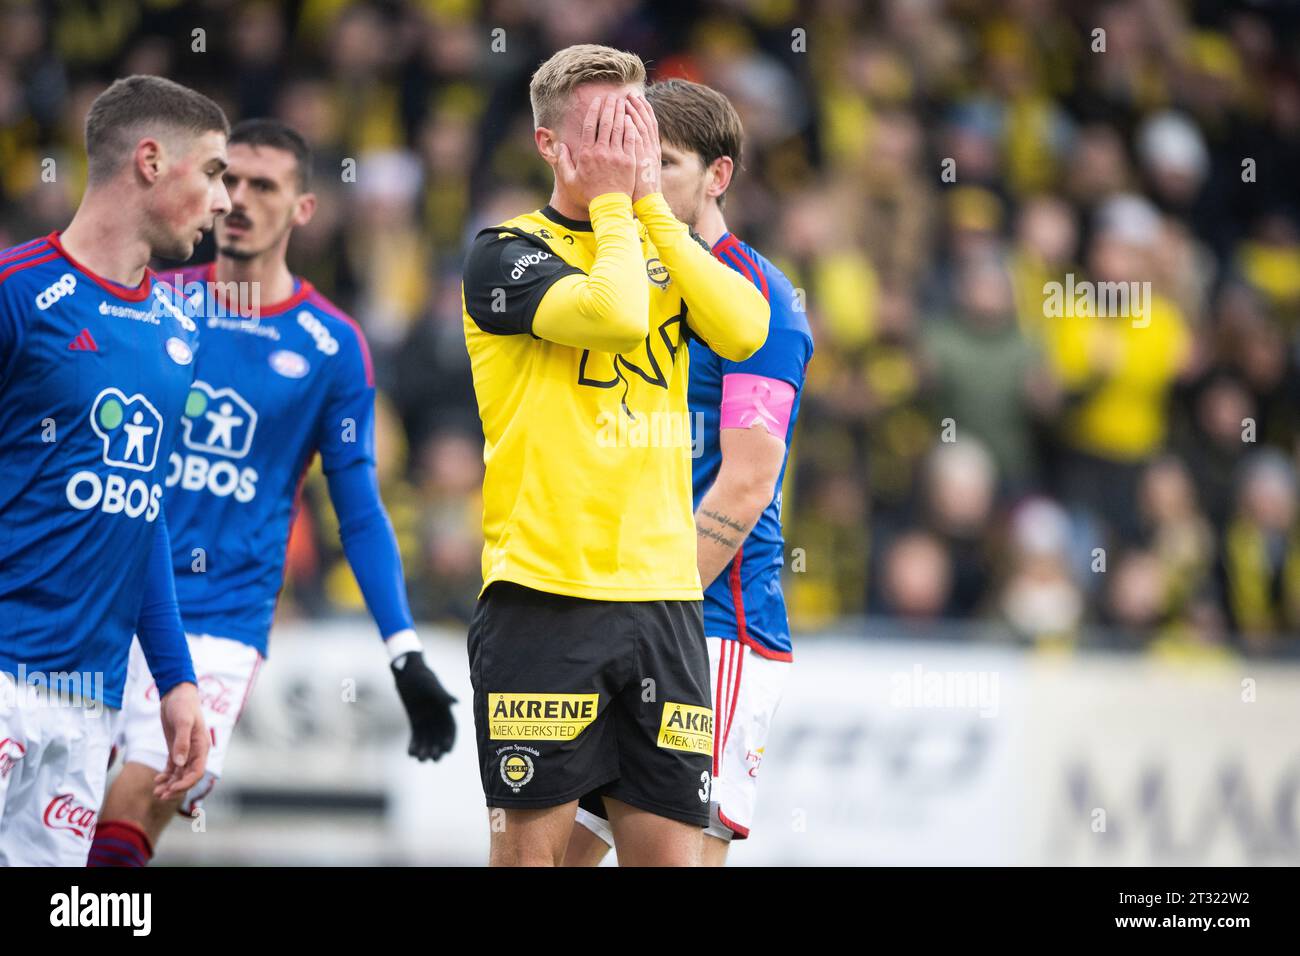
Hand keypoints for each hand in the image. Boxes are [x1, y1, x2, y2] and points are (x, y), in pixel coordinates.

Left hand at [154, 682, 208, 800]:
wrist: (177, 693)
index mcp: (202, 747)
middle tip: (159, 795)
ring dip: (169, 784)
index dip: (185, 784)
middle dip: (175, 788)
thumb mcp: (183, 722)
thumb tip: (179, 763)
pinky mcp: (177, 748)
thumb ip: (182, 743)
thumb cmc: (183, 705)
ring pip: (180, 774)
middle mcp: (196, 751)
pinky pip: (173, 767)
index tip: (171, 790)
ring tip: (156, 792)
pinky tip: (157, 780)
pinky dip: (166, 775)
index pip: (197, 772)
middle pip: (188, 776)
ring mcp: (186, 750)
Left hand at [392, 651, 456, 760]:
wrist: (406, 670)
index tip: (446, 750)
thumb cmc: (420, 674)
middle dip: (437, 748)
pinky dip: (414, 744)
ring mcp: (426, 718)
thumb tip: (456, 702)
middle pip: (439, 736)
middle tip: (433, 759)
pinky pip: (416, 735)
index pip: (450, 727)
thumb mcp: (430, 684)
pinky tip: (410, 754)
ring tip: (420, 759)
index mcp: (445, 708)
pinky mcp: (415, 720)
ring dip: (425, 749)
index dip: (450, 739)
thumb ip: (442, 695)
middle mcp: (437, 715)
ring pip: (427, 738)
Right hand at [556, 93, 638, 206]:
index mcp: (586, 153)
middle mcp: (601, 151)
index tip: (598, 100)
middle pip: (606, 122)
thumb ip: (562, 162)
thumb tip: (560, 146)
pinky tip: (632, 118)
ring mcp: (617, 155)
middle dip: (610, 106)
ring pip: (619, 128)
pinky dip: (631, 127)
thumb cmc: (588, 195)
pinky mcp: (629, 161)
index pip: (590, 125)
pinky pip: (631, 139)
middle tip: (613, 96)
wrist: (609, 207)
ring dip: (621, 113)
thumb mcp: (569, 180)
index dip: (594, 110)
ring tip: (623, 102)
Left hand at [627, 91, 661, 202]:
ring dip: (634, 112)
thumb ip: (641, 155)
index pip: (649, 125)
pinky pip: (635, 139)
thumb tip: (636, 145)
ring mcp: (645, 154)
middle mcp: (651, 149)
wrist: (647, 204)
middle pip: (646, 122)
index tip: (637, 99)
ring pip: (641, 127)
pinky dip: (632, 126)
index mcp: (653, 150)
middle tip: (631, 93)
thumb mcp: (645, 170)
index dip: (644, 111)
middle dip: (638, 106)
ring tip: (627, 98)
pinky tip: (626, 115)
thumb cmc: (642, 191)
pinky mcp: (638, 160)